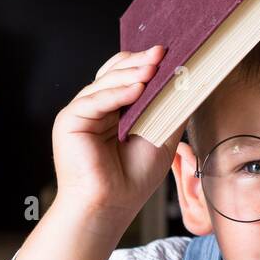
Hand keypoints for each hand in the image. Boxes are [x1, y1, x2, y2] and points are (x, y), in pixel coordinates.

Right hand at [52, 45, 182, 223]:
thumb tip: (189, 84)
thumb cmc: (133, 179)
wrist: (111, 206)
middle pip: (115, 74)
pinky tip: (137, 88)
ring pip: (105, 83)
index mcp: (114, 110)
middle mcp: (95, 108)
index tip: (169, 54)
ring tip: (154, 67)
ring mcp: (81, 113)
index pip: (127, 77)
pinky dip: (117, 93)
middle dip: (139, 63)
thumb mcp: (161, 137)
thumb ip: (169, 110)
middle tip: (162, 53)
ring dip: (131, 73)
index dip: (145, 64)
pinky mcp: (70, 121)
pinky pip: (95, 99)